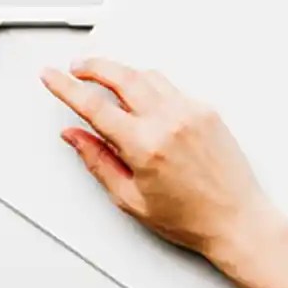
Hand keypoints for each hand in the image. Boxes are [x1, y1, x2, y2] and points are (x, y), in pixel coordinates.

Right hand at [42, 59, 287, 287]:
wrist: (237, 220)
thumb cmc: (189, 217)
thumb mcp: (130, 197)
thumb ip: (97, 161)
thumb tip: (75, 136)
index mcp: (145, 145)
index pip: (94, 106)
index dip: (66, 88)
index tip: (51, 77)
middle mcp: (169, 121)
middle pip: (121, 75)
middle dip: (92, 66)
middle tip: (75, 69)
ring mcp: (191, 111)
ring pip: (147, 75)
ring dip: (122, 72)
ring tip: (106, 80)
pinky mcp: (206, 110)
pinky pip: (171, 87)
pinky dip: (150, 85)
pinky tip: (143, 98)